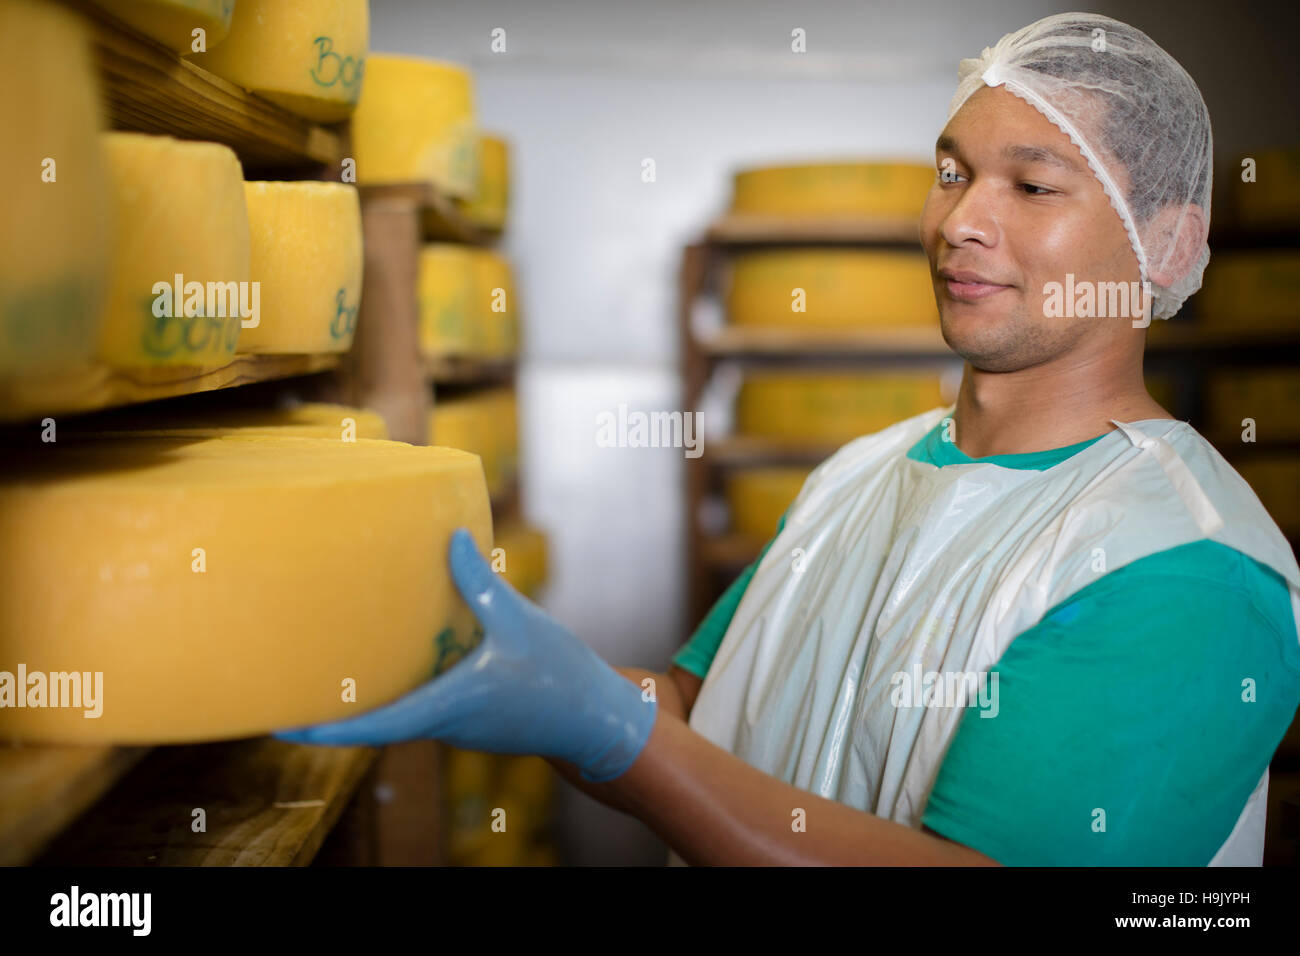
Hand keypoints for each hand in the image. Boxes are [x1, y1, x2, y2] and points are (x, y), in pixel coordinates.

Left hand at [274, 528, 657, 782]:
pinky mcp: (470, 720)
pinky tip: (400, 654)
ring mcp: (457, 725)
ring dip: (372, 694)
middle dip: (336, 710)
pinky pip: (426, 702)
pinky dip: (405, 684)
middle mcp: (445, 722)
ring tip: (334, 663)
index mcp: (450, 704)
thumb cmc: (559, 674)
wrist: (596, 717)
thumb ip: (481, 583)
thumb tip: (451, 538)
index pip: (376, 727)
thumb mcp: (520, 621)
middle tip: (291, 688)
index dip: (328, 729)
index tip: (286, 727)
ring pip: (403, 710)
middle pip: (379, 721)